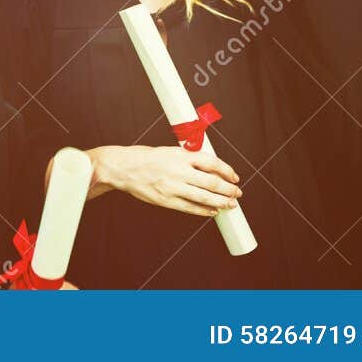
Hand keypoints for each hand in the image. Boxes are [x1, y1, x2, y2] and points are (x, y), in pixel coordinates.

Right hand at [95, 144, 241, 217]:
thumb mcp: (168, 151)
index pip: (211, 162)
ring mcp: (173, 187)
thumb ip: (187, 159)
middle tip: (237, 192)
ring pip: (204, 197)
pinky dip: (204, 211)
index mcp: (180, 155)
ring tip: (231, 204)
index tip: (234, 176)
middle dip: (228, 189)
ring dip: (221, 201)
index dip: (227, 170)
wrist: (123, 168)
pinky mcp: (167, 201)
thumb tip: (208, 167)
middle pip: (212, 182)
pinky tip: (213, 211)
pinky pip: (190, 208)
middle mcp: (179, 171)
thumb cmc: (145, 157)